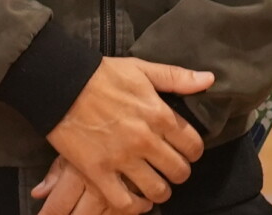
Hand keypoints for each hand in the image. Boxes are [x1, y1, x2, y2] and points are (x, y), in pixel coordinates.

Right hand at [44, 57, 213, 213]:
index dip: (194, 152)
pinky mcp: (98, 172)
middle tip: (172, 170)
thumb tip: (210, 79)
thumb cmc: (103, 76)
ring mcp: (121, 158)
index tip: (187, 152)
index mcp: (159, 114)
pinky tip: (138, 201)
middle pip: (178, 170)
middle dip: (180, 173)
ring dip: (161, 191)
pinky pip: (123, 202)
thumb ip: (177, 77)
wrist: (62, 86)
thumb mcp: (143, 69)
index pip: (193, 145)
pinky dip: (135, 207)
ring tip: (157, 186)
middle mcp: (145, 139)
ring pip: (156, 189)